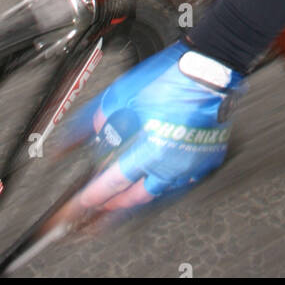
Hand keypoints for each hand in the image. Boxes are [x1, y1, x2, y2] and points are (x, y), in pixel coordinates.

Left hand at [55, 41, 244, 224]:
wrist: (207, 69)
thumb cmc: (169, 78)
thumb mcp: (121, 96)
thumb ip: (94, 120)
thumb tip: (76, 139)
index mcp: (150, 151)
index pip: (112, 184)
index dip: (91, 199)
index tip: (78, 208)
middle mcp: (172, 165)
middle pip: (136, 198)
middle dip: (113, 209)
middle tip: (96, 216)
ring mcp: (192, 165)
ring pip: (159, 192)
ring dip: (138, 195)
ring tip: (122, 201)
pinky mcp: (207, 160)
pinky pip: (182, 180)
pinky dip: (165, 180)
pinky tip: (156, 178)